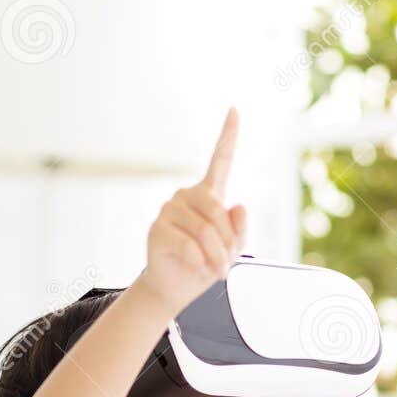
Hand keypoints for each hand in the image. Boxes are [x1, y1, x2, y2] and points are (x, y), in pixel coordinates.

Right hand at [137, 108, 247, 308]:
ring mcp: (170, 209)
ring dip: (216, 256)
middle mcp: (187, 196)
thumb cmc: (205, 264)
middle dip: (228, 242)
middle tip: (227, 265)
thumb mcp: (231, 249)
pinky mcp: (157, 228)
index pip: (220, 160)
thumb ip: (240, 229)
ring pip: (205, 231)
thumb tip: (238, 206)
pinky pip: (188, 244)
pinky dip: (199, 261)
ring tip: (216, 270)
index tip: (235, 109)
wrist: (175, 288)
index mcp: (209, 195)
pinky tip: (197, 267)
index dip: (228, 135)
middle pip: (218, 211)